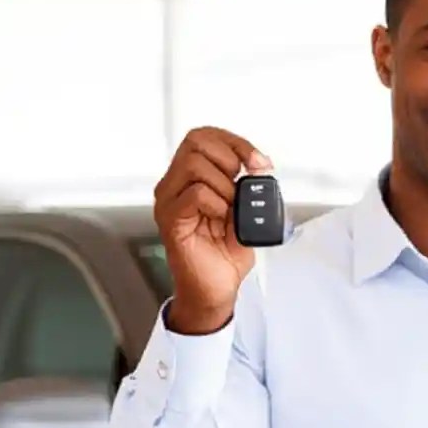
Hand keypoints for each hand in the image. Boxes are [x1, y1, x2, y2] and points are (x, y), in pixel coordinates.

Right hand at [153, 127, 271, 333]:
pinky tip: (221, 219)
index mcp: (188, 178)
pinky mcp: (171, 220)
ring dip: (224, 184)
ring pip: (195, 164)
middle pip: (196, 141)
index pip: (203, 136)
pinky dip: (217, 203)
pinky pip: (195, 193)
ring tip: (229, 208)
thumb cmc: (225, 254)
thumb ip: (247, 186)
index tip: (258, 161)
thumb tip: (259, 166)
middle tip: (241, 184)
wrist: (216, 290)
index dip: (234, 141)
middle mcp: (174, 185)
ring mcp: (169, 202)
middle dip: (230, 158)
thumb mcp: (244, 211)